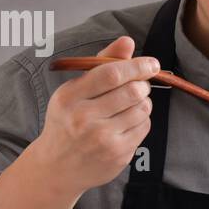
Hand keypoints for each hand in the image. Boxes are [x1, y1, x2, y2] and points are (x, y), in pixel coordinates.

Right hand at [35, 36, 158, 195]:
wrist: (56, 167)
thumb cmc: (68, 121)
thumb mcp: (74, 91)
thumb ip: (101, 64)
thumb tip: (128, 41)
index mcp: (69, 97)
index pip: (111, 74)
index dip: (137, 65)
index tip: (151, 64)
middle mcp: (83, 118)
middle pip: (132, 91)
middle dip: (143, 84)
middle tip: (140, 85)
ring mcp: (102, 139)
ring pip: (142, 109)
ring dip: (144, 102)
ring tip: (131, 105)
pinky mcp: (118, 155)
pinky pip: (144, 127)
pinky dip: (142, 120)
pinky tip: (128, 122)